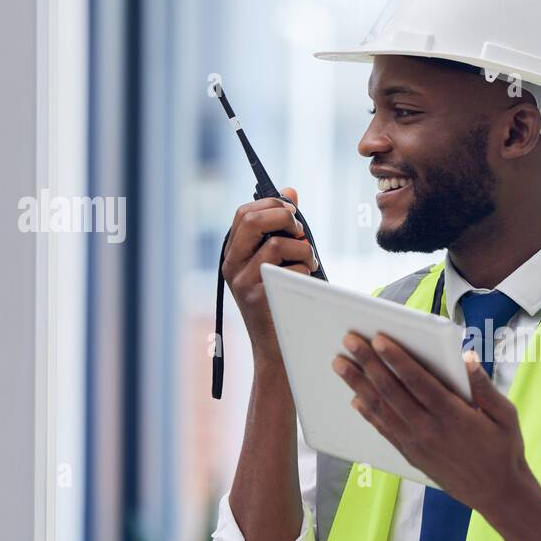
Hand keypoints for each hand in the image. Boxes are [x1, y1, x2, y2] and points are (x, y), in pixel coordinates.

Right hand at [222, 186, 318, 364]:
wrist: (276, 350)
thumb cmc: (281, 301)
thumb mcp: (277, 261)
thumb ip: (280, 227)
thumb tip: (290, 190)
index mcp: (233, 253)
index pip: (243, 212)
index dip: (271, 204)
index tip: (292, 212)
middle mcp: (231, 265)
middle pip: (253, 219)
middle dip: (285, 217)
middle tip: (300, 232)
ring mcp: (242, 281)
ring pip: (279, 243)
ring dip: (304, 250)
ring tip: (309, 264)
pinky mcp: (259, 296)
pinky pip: (291, 268)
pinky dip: (306, 271)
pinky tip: (306, 282)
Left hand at [332, 332, 534, 513]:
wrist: (497, 493)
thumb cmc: (504, 450)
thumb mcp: (505, 414)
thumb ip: (484, 385)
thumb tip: (467, 357)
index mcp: (453, 415)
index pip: (418, 381)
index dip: (396, 358)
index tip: (379, 339)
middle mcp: (429, 430)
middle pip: (391, 392)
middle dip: (368, 363)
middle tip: (349, 341)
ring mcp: (417, 444)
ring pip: (381, 410)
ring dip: (359, 385)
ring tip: (341, 365)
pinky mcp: (412, 456)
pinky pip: (385, 430)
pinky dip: (368, 413)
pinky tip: (355, 399)